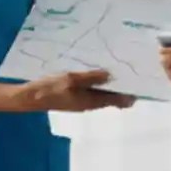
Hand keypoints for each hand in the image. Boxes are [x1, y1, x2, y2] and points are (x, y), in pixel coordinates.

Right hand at [5, 70, 135, 112]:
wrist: (28, 97)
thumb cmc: (49, 88)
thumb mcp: (71, 79)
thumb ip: (91, 77)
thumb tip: (111, 75)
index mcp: (90, 101)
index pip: (117, 100)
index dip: (129, 94)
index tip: (141, 83)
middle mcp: (89, 103)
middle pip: (111, 97)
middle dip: (122, 86)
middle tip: (133, 70)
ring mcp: (81, 100)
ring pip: (102, 93)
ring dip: (110, 83)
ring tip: (119, 67)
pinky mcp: (74, 96)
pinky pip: (92, 90)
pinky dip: (98, 82)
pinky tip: (98, 70)